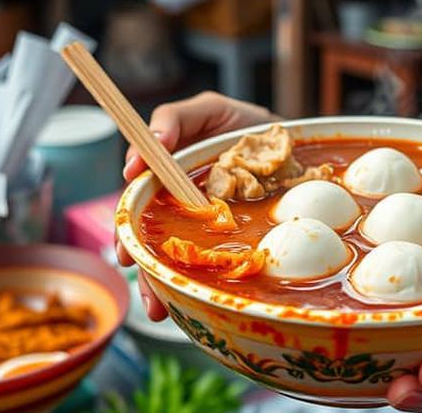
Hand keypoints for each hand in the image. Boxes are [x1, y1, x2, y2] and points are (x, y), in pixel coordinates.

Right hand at [115, 91, 278, 319]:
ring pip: (176, 260)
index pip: (138, 205)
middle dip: (142, 264)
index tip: (125, 246)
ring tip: (159, 309)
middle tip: (144, 285)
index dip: (128, 226)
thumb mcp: (213, 111)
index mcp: (169, 179)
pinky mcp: (233, 244)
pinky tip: (195, 304)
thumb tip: (152, 142)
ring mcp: (207, 229)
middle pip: (151, 240)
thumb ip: (178, 118)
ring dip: (162, 286)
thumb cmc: (248, 127)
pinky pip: (214, 268)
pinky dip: (201, 285)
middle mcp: (182, 208)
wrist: (296, 149)